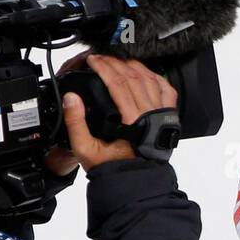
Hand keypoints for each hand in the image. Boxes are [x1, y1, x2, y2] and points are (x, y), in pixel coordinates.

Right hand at [48, 55, 177, 172]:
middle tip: (101, 58)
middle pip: (133, 77)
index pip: (118, 83)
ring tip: (118, 61)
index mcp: (132, 120)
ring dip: (133, 66)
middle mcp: (150, 114)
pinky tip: (145, 72)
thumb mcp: (85, 149)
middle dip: (115, 63)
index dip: (103, 67)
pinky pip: (167, 90)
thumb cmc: (112, 166)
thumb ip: (75, 122)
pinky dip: (155, 77)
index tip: (93, 60)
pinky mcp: (168, 117)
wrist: (133, 180)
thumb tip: (72, 98)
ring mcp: (162, 114)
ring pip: (150, 79)